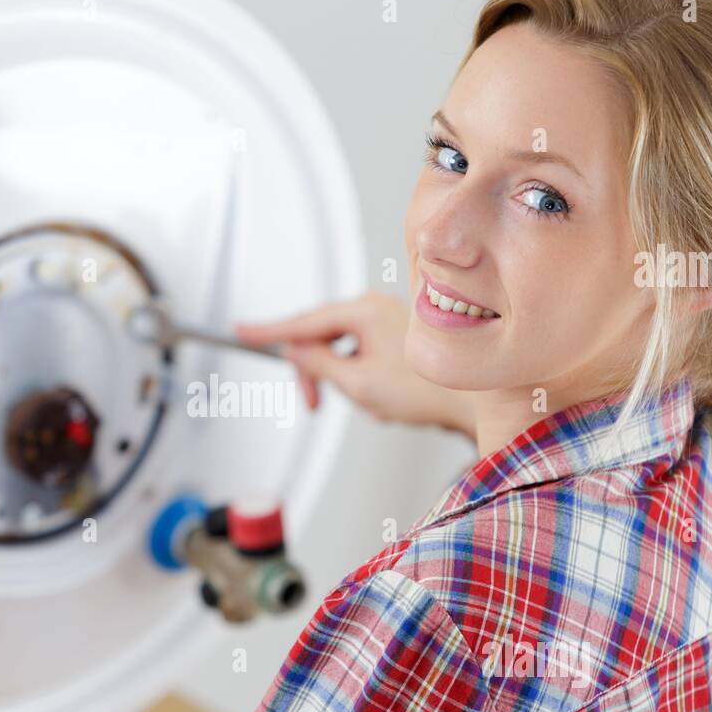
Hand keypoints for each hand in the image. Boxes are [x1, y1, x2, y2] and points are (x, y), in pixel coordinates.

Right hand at [235, 290, 475, 436]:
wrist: (468, 401)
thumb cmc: (423, 390)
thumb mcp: (356, 382)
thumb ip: (318, 363)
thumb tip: (295, 351)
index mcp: (363, 311)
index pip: (303, 321)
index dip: (269, 331)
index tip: (242, 331)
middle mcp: (372, 308)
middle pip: (319, 337)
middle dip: (315, 373)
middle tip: (313, 403)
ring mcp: (383, 321)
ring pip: (338, 351)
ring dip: (341, 381)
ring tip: (364, 402)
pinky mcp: (391, 337)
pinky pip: (356, 355)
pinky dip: (357, 379)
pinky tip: (378, 399)